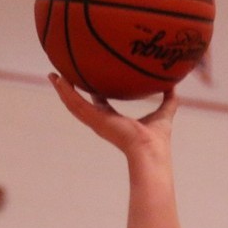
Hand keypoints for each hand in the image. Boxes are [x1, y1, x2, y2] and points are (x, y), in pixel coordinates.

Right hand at [49, 75, 176, 156]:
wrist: (150, 152)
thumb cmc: (157, 140)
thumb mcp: (164, 113)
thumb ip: (169, 99)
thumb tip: (174, 84)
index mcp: (115, 121)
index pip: (102, 105)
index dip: (95, 93)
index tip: (90, 81)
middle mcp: (103, 122)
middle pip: (83, 104)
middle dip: (73, 91)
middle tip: (62, 77)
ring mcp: (96, 122)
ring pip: (73, 103)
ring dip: (62, 90)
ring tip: (52, 75)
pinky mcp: (93, 120)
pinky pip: (75, 103)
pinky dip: (64, 92)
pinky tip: (56, 79)